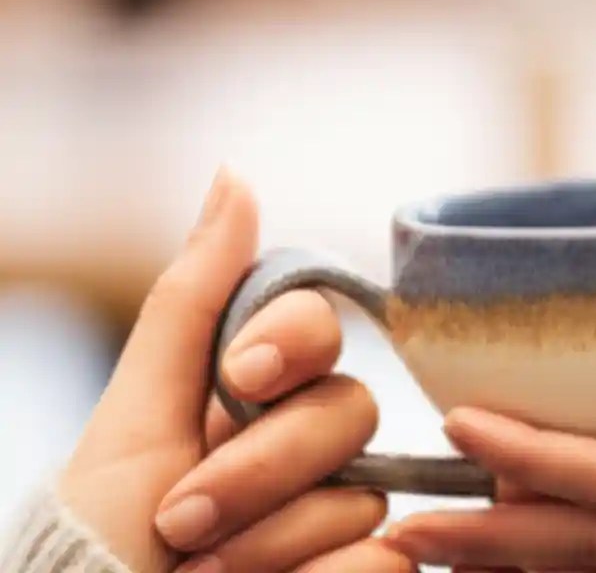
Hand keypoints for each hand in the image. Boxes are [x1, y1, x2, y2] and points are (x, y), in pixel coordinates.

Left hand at [58, 170, 412, 572]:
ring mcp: (341, 518)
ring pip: (364, 497)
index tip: (241, 376)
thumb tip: (235, 172)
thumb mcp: (137, 413)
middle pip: (349, 411)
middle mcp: (306, 451)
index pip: (319, 329)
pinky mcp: (368, 572)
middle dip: (261, 469)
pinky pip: (385, 558)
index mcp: (253, 397)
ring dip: (270, 544)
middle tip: (181, 522)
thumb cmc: (100, 533)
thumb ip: (195, 299)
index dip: (293, 342)